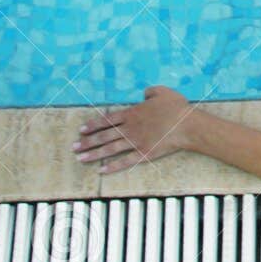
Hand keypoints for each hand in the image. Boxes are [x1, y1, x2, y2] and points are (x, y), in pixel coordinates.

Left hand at [73, 84, 192, 174]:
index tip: (81, 130)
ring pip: (110, 149)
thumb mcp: (162, 91)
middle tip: (74, 147)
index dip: (93, 125)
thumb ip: (150, 91)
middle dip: (87, 142)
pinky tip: (102, 170)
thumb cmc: (176, 107)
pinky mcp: (144, 154)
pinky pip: (125, 161)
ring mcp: (135, 142)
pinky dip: (113, 166)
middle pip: (104, 136)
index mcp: (132, 114)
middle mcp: (130, 129)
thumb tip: (143, 94)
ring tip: (80, 159)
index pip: (107, 120)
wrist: (186, 125)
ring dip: (94, 154)